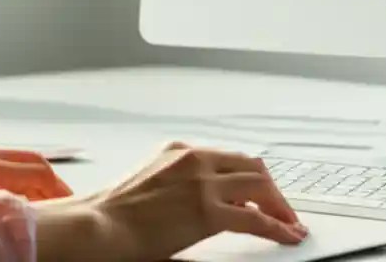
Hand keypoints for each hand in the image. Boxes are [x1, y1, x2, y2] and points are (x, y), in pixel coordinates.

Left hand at [0, 146, 72, 211]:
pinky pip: (2, 166)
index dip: (59, 190)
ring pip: (19, 162)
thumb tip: (18, 208)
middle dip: (55, 181)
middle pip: (34, 161)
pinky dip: (18, 180)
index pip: (36, 172)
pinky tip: (13, 198)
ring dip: (37, 181)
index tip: (72, 207)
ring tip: (45, 204)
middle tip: (68, 204)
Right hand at [34, 141, 305, 261]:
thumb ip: (178, 184)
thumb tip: (198, 205)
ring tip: (289, 222)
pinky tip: (287, 235)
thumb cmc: (111, 212)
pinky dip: (277, 227)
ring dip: (279, 205)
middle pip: (251, 166)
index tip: (261, 190)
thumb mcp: (149, 181)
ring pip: (259, 186)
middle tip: (282, 207)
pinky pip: (255, 219)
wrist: (96, 226)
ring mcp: (203, 182)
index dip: (250, 176)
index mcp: (180, 150)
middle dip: (270, 188)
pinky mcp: (207, 210)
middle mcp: (195, 159)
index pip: (229, 158)